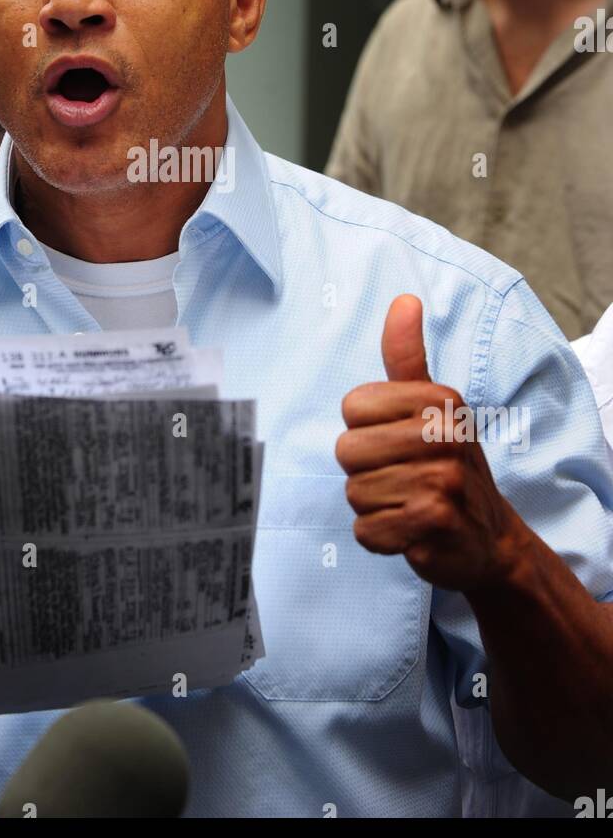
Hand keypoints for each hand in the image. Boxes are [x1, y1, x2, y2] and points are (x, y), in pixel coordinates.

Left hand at [336, 294, 519, 591]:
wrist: (490, 538)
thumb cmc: (448, 464)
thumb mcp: (433, 406)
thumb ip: (408, 356)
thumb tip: (404, 299)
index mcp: (439, 400)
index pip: (352, 406)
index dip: (365, 430)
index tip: (398, 440)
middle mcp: (444, 435)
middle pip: (347, 451)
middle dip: (366, 472)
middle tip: (404, 478)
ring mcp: (442, 481)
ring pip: (354, 493)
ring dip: (375, 506)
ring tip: (410, 502)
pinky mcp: (433, 523)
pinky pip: (367, 530)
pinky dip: (381, 537)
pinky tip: (411, 530)